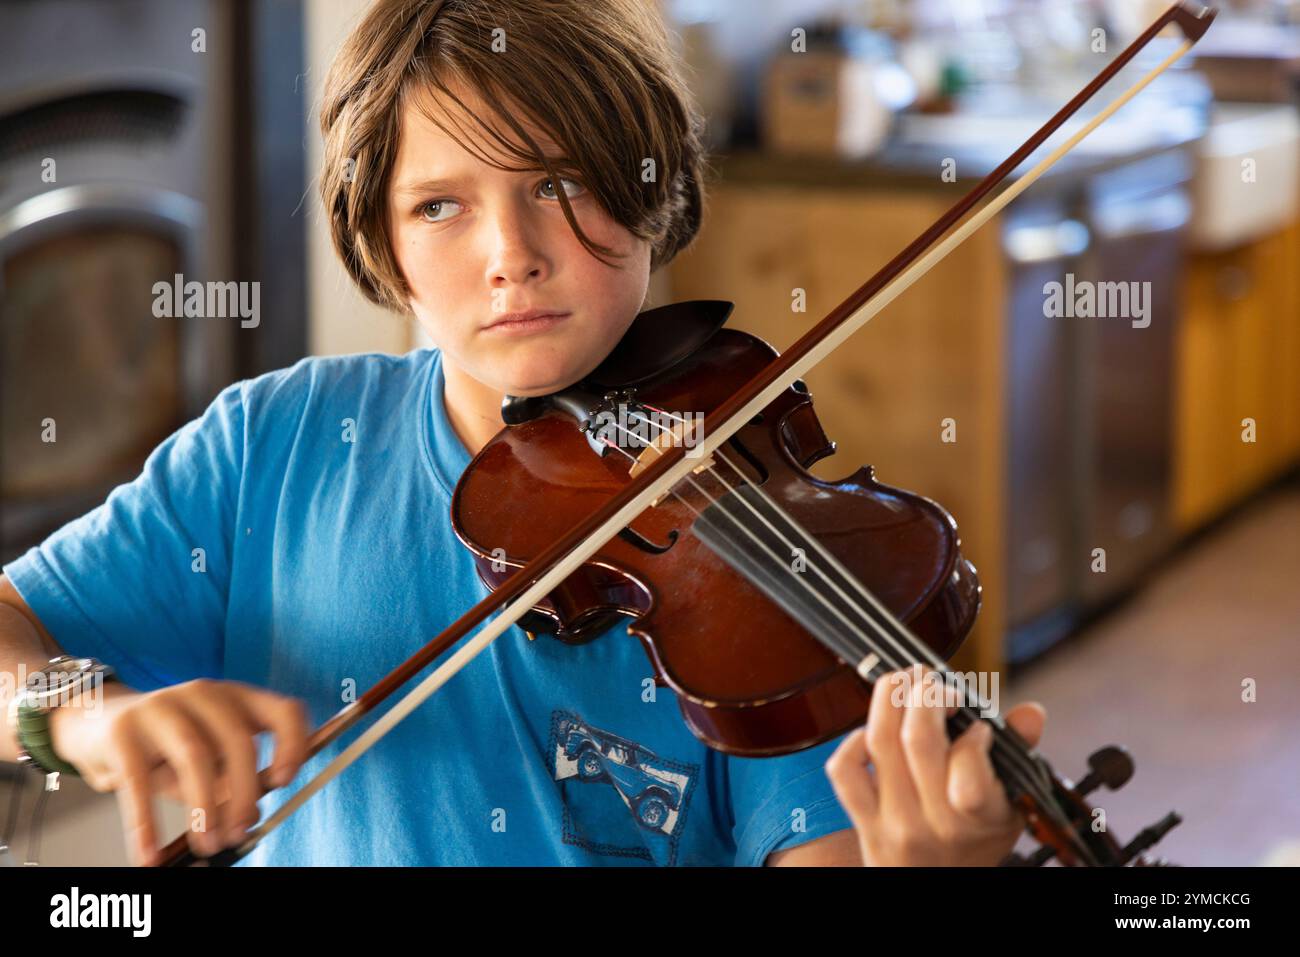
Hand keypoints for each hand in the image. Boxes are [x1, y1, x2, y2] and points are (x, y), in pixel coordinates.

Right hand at [50, 678, 308, 865]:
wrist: (95, 723)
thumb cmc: (165, 747)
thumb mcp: (205, 760)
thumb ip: (228, 781)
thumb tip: (245, 818)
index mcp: (237, 699)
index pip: (283, 711)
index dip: (293, 744)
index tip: (284, 781)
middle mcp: (204, 694)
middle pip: (238, 741)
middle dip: (244, 794)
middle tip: (237, 834)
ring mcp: (162, 706)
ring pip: (196, 756)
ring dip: (205, 808)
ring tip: (205, 844)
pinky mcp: (123, 730)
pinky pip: (138, 781)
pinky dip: (146, 823)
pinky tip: (149, 854)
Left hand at [825, 664, 1045, 865]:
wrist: (933, 885)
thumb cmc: (973, 841)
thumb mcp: (1010, 809)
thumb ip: (1019, 756)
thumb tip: (1031, 712)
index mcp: (977, 820)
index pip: (969, 768)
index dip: (974, 735)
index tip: (979, 727)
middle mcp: (932, 823)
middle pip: (918, 739)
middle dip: (926, 694)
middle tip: (932, 678)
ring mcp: (893, 822)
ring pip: (880, 742)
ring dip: (890, 698)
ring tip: (904, 682)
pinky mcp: (862, 820)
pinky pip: (844, 770)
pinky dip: (852, 740)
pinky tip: (872, 730)